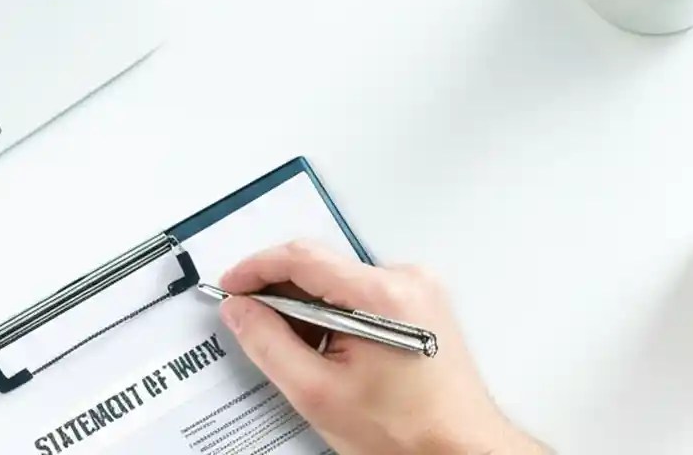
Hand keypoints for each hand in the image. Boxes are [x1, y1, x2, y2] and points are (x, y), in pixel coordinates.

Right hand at [219, 241, 544, 454]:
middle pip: (321, 266)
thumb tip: (241, 311)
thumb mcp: (318, 393)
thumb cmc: (409, 433)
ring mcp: (418, 289)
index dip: (256, 268)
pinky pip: (363, 293)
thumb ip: (268, 344)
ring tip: (308, 355)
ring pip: (340, 281)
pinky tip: (334, 351)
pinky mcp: (422, 302)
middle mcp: (407, 281)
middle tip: (257, 325)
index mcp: (382, 296)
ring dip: (311, 309)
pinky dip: (337, 314)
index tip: (232, 285)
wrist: (460, 451)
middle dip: (281, 294)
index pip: (302, 257)